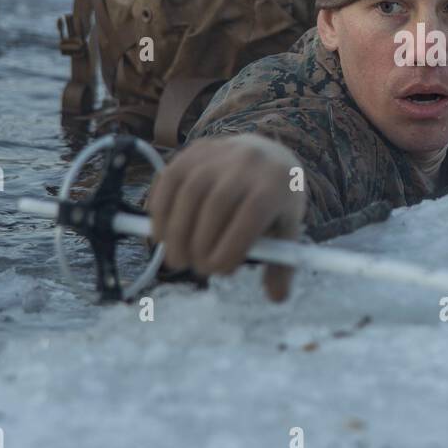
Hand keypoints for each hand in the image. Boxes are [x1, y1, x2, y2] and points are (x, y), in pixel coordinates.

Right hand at [147, 133, 305, 301]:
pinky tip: (160, 234)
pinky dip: (160, 208)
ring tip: (176, 259)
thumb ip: (283, 264)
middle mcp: (248, 163)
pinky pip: (170, 177)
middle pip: (217, 203)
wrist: (268, 155)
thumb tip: (277, 298)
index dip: (231, 246)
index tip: (218, 270)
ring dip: (176, 230)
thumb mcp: (287, 227)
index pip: (252, 214)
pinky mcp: (195, 150)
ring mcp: (220, 153)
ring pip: (190, 191)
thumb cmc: (276, 201)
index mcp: (275, 184)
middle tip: (194, 269)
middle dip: (200, 242)